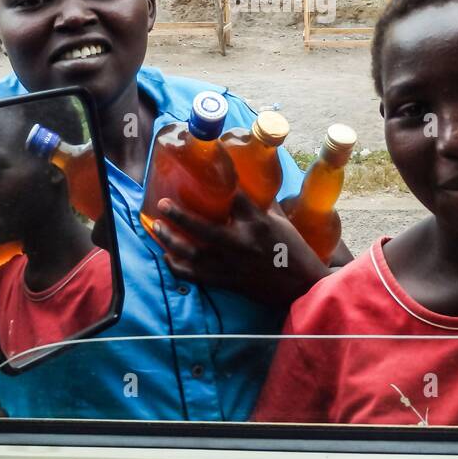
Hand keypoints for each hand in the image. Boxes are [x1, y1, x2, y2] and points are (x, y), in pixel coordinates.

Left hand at [150, 192, 329, 307]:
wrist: (301, 286)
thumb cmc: (292, 250)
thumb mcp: (280, 222)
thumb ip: (261, 205)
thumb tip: (242, 187)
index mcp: (258, 223)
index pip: (233, 198)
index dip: (217, 185)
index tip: (201, 173)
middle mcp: (241, 242)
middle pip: (203, 227)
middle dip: (179, 215)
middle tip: (162, 204)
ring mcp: (232, 264)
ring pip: (194, 253)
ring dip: (172, 240)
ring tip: (156, 227)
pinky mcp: (227, 282)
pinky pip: (197, 275)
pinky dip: (178, 267)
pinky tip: (166, 257)